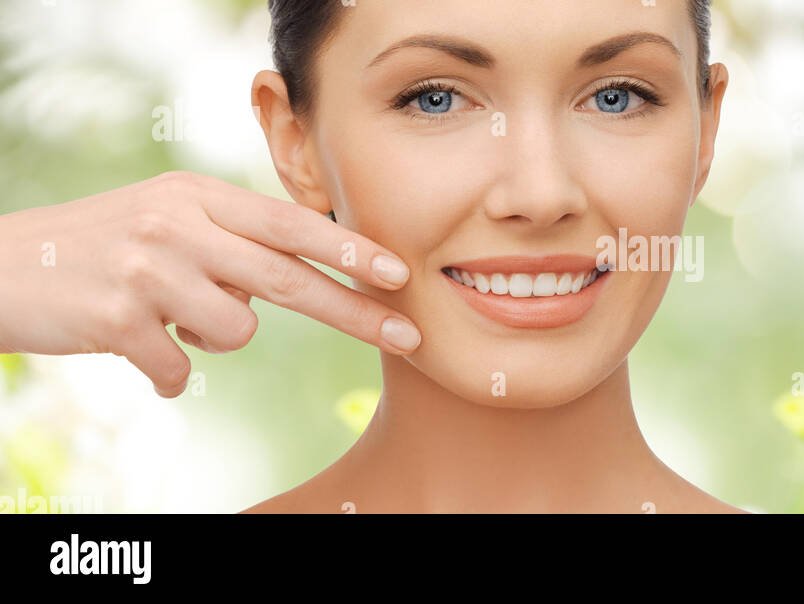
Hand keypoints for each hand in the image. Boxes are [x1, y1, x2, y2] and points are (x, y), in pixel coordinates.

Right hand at [0, 171, 421, 396]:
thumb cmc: (105, 248)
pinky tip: (133, 347)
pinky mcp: (115, 317)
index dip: (348, 248)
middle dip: (355, 311)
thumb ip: (234, 238)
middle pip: (287, 277)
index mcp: (197, 195)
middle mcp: (176, 224)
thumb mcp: (169, 218)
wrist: (2, 269)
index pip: (289, 222)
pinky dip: (166, 373)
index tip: (398, 272)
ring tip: (167, 316)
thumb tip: (308, 276)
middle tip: (408, 335)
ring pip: (236, 330)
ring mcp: (146, 269)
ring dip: (212, 337)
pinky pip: (179, 368)